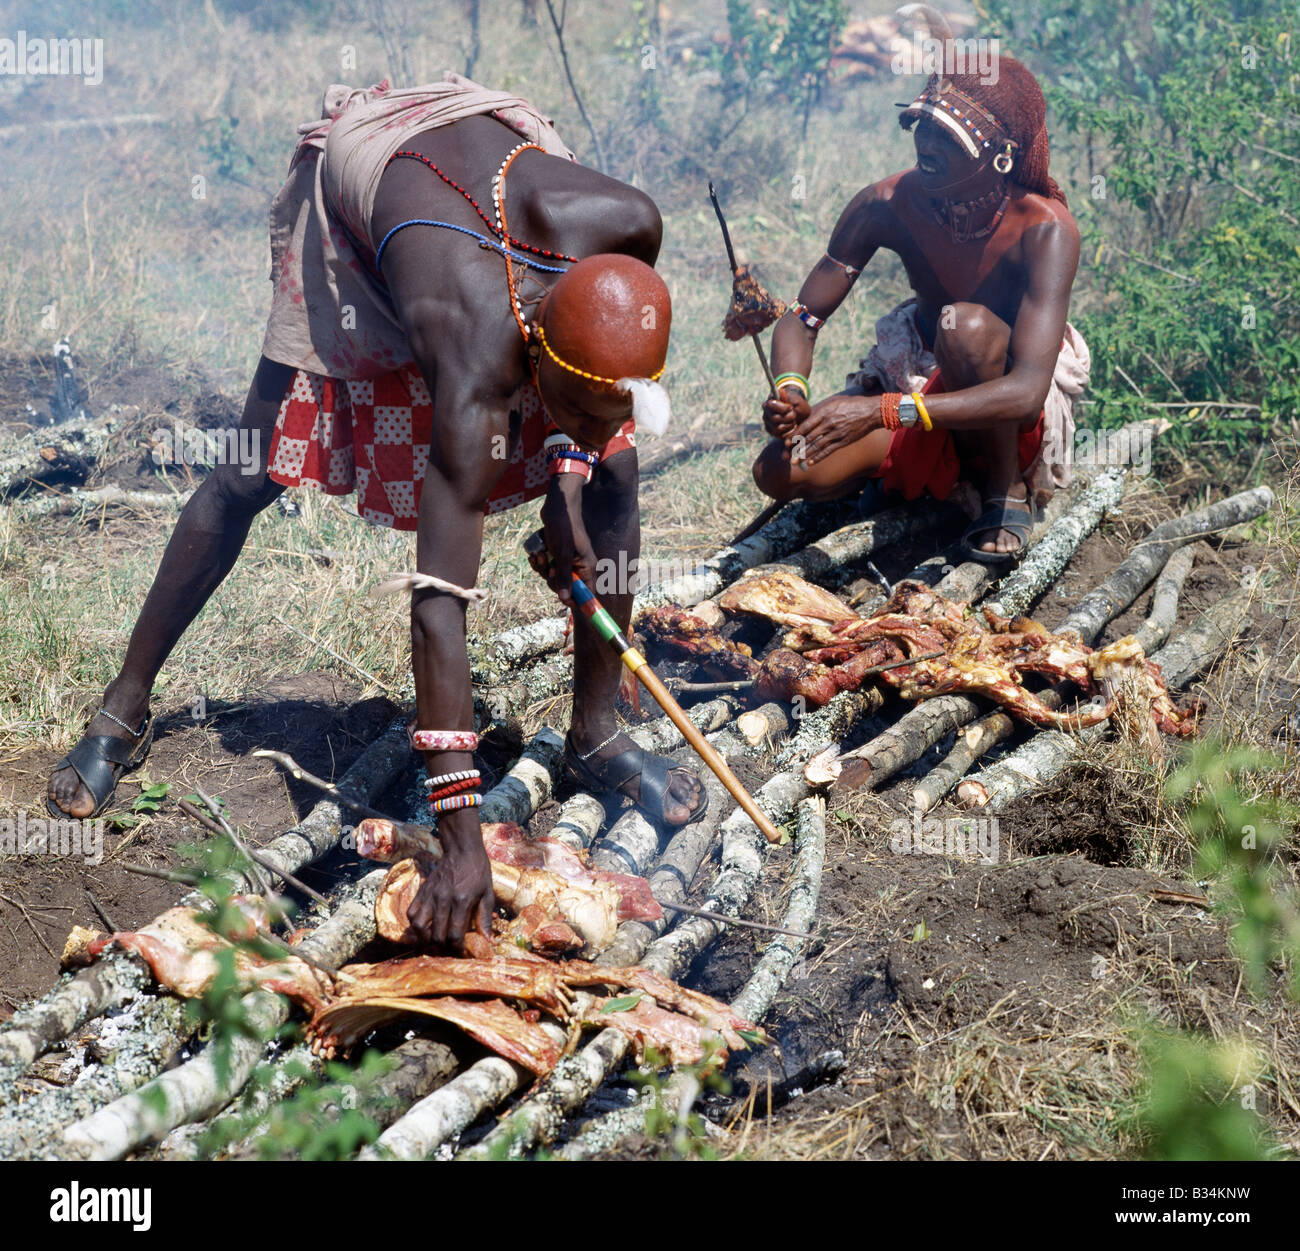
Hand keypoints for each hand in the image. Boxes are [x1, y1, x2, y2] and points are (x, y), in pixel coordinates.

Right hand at [405, 808, 493, 946]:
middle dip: (441, 947)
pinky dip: (414, 924)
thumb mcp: (488, 894)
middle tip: (447, 948)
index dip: (457, 948)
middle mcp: (443, 899)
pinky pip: (411, 912)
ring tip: (433, 940)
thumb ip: (485, 919)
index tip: (460, 950)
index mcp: (462, 901)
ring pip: (418, 926)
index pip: (454, 934)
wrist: (463, 849)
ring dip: (424, 938)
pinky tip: (424, 926)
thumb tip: (489, 942)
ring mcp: (430, 895)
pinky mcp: (423, 890)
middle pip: (435, 935)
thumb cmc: (478, 872)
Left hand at [536, 472, 597, 603]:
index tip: (563, 601)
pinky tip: (535, 553)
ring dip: (542, 569)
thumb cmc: (564, 527)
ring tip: (539, 555)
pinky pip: (545, 567)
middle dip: (552, 580)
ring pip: (552, 577)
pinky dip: (538, 562)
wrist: (557, 506)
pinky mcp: (556, 555)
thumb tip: (565, 599)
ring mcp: (566, 561)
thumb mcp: (563, 554)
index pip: (586, 593)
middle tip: (548, 569)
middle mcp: (579, 566)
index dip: (576, 601)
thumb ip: (564, 577)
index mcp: (587, 568)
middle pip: (566, 588)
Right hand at [762, 385, 810, 441]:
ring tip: (793, 421)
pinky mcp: (771, 432)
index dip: (783, 408)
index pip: (771, 405)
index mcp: (770, 401)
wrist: (798, 412)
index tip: (791, 407)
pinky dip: (789, 432)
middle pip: (775, 419)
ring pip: (778, 428)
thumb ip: (789, 397)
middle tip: (794, 414)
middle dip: (788, 417)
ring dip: (789, 425)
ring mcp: (768, 423)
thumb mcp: (796, 399)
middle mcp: (766, 412)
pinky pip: (780, 436)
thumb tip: (781, 390)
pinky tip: (791, 427)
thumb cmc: (797, 404)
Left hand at [791, 393, 879, 465]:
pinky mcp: (843, 441)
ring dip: (805, 455)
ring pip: (817, 446)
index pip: (806, 425)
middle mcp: (829, 423)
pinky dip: (819, 457)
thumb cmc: (852, 404)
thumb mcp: (834, 401)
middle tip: (787, 455)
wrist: (872, 411)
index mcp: (825, 412)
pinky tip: (811, 462)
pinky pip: (828, 451)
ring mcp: (836, 433)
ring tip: (796, 462)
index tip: (786, 441)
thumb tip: (807, 417)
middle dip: (797, 448)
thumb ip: (820, 410)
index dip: (795, 435)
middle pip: (809, 438)